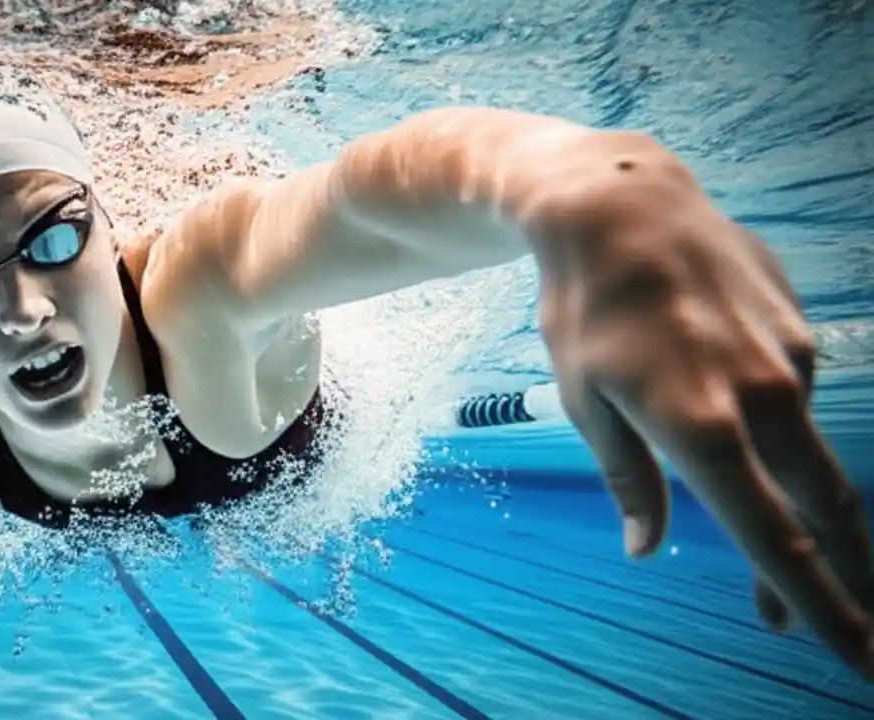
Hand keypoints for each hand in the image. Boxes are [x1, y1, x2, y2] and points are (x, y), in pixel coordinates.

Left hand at [532, 159, 873, 678]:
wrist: (619, 204)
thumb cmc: (583, 309)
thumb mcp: (584, 401)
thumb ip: (628, 480)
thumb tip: (647, 548)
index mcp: (705, 427)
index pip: (778, 542)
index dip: (824, 609)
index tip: (858, 661)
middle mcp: (764, 396)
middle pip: (829, 511)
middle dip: (849, 580)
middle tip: (859, 636)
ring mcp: (788, 359)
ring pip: (816, 458)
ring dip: (813, 515)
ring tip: (786, 559)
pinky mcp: (796, 329)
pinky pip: (795, 402)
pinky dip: (783, 439)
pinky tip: (745, 428)